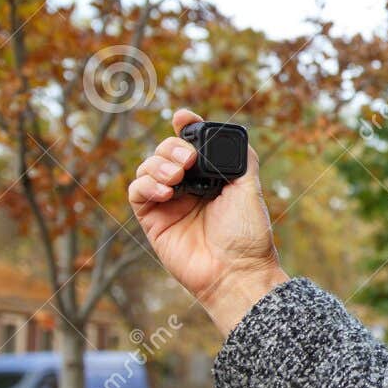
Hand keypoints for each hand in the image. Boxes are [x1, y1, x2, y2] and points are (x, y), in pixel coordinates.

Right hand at [129, 108, 288, 334]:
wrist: (237, 271)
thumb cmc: (248, 234)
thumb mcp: (250, 188)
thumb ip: (241, 159)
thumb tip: (230, 135)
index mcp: (212, 177)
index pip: (192, 145)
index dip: (184, 127)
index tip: (182, 116)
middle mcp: (189, 188)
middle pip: (166, 152)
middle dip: (172, 147)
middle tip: (187, 160)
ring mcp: (169, 203)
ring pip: (148, 168)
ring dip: (158, 164)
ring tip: (176, 176)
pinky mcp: (153, 221)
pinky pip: (137, 192)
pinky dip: (146, 184)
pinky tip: (166, 191)